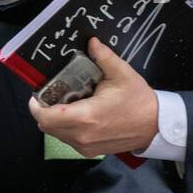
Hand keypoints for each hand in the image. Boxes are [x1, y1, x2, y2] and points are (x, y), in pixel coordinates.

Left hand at [29, 37, 159, 156]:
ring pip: (56, 134)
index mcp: (86, 117)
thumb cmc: (138, 100)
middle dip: (44, 110)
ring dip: (54, 119)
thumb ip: (102, 56)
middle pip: (46, 127)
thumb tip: (90, 41)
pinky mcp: (91, 151)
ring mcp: (87, 147)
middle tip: (52, 93)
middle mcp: (83, 135)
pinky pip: (68, 139)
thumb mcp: (121, 73)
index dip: (36, 105)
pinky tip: (77, 113)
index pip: (46, 118)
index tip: (39, 91)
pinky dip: (65, 127)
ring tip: (65, 101)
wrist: (156, 125)